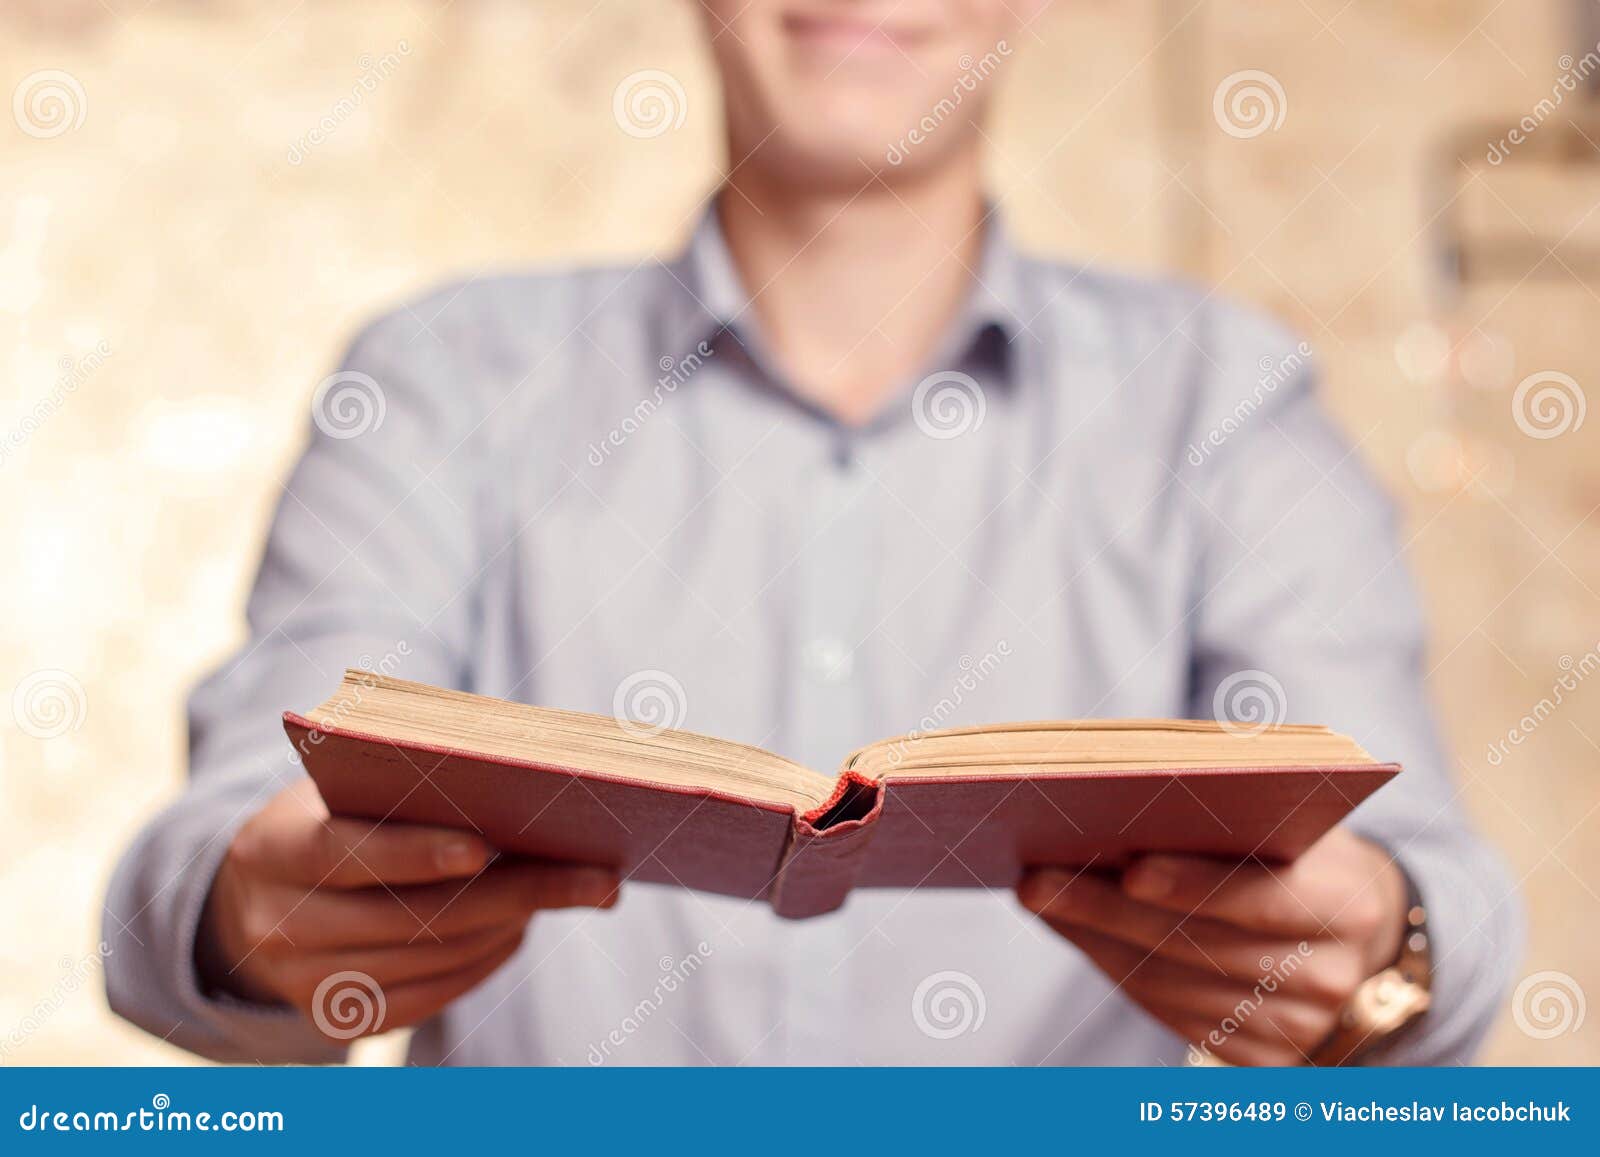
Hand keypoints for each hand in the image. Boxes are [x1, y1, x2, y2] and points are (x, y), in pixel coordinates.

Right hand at [198, 779, 618, 1039]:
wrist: (248, 900)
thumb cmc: (323, 819)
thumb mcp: (338, 791)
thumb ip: (402, 788)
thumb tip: (521, 785)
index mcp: (274, 850)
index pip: (349, 853)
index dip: (418, 852)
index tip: (487, 847)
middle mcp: (280, 924)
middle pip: (413, 916)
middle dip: (515, 894)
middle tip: (594, 876)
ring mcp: (304, 983)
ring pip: (432, 960)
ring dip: (510, 925)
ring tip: (570, 891)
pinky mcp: (337, 1021)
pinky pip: (428, 998)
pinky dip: (484, 961)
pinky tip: (519, 929)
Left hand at [1017, 827, 1405, 1065]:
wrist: (1353, 923)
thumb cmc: (1298, 851)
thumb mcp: (1284, 821)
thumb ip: (1225, 817)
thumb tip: (1113, 816)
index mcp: (1347, 904)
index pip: (1263, 898)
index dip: (1195, 885)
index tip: (1130, 867)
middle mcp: (1328, 976)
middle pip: (1200, 947)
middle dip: (1109, 911)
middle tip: (1039, 881)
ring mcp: (1299, 1026)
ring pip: (1173, 987)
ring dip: (1098, 941)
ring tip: (1044, 899)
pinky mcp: (1263, 1057)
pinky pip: (1172, 1015)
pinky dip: (1118, 971)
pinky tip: (1080, 934)